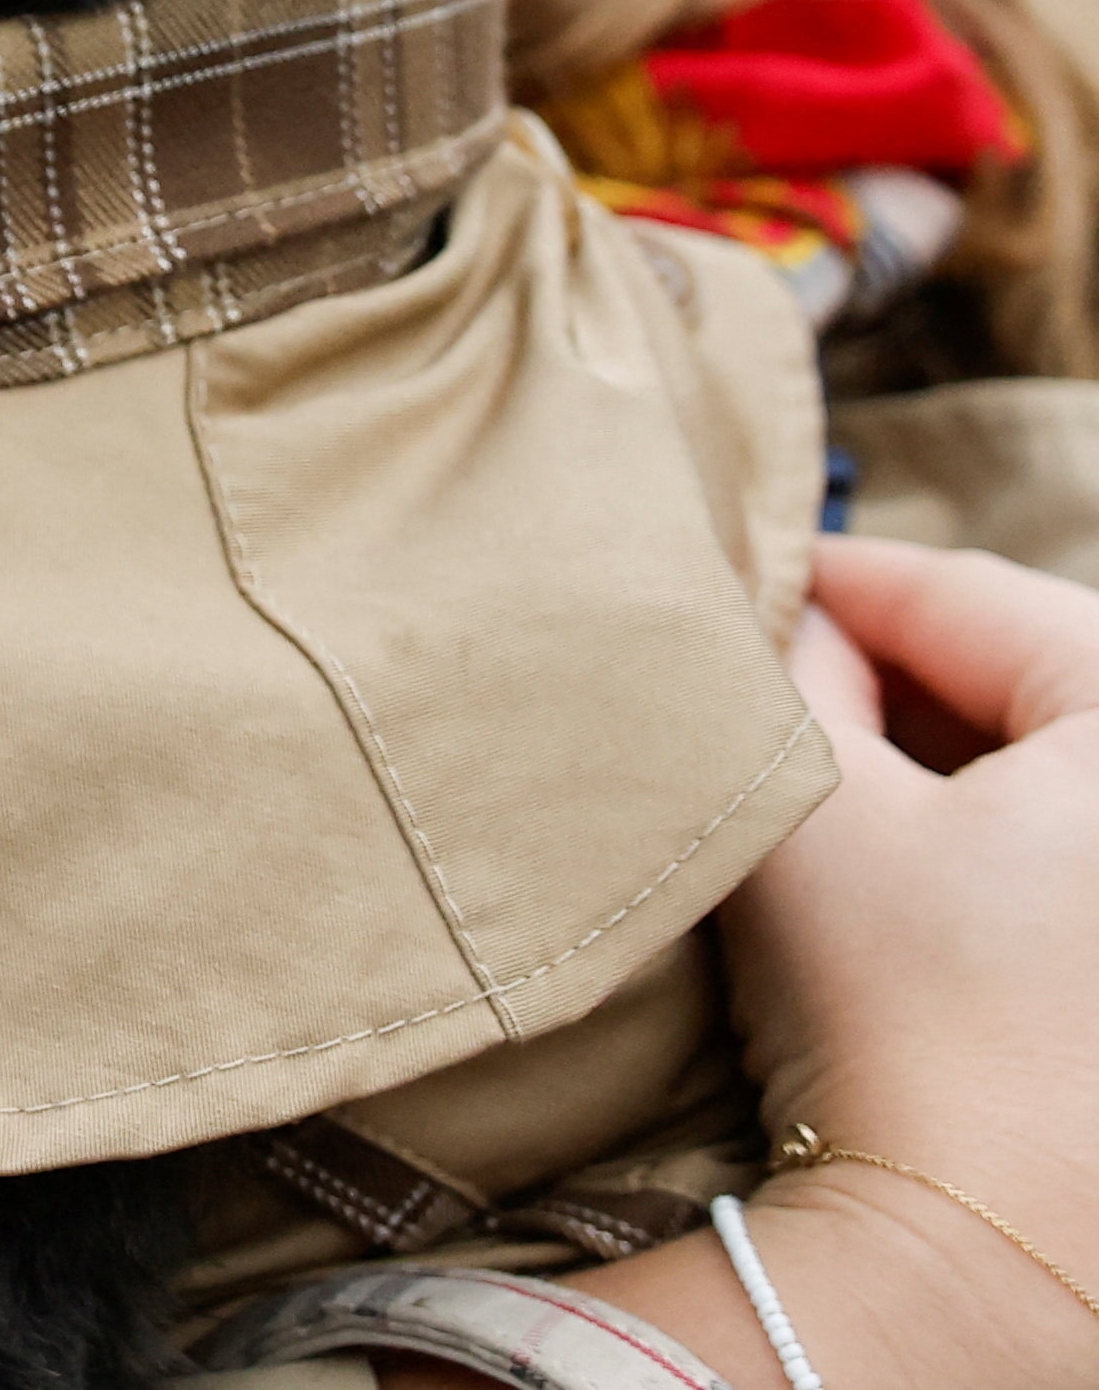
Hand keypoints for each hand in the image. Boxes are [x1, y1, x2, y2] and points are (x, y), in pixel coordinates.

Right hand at [418, 539, 1098, 1388]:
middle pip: (1034, 669)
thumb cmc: (899, 1009)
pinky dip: (1009, 827)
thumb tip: (804, 622)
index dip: (841, 579)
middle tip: (784, 680)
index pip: (968, 594)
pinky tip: (926, 864)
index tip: (753, 579)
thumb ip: (797, 670)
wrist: (976, 1239)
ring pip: (1064, 755)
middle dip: (904, 668)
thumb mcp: (811, 802)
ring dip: (958, 749)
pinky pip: (1086, 843)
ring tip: (848, 777)